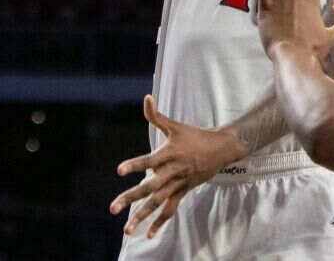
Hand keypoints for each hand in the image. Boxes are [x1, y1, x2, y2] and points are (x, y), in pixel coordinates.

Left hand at [110, 95, 244, 239]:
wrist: (220, 149)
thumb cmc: (194, 135)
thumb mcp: (175, 125)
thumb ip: (156, 116)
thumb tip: (146, 98)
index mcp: (167, 154)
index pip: (148, 160)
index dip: (135, 165)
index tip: (119, 171)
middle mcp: (171, 172)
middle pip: (148, 188)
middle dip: (129, 198)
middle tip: (112, 208)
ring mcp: (177, 184)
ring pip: (157, 203)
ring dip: (141, 217)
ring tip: (126, 230)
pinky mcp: (182, 192)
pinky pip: (170, 209)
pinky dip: (159, 222)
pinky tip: (148, 235)